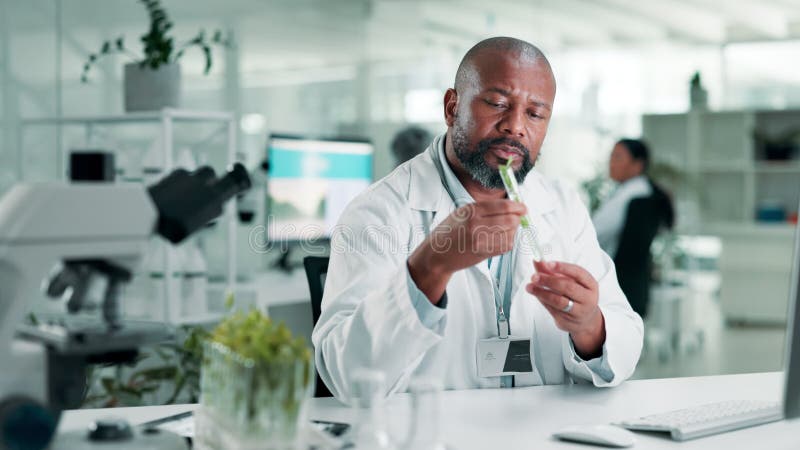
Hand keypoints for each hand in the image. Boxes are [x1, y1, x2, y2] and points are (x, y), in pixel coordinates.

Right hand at [408, 200, 525, 303]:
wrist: (437, 254)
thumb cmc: (449, 232)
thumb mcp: (462, 212)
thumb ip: (484, 209)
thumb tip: (510, 206)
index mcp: (471, 211)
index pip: (503, 206)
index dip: (518, 207)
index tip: (523, 208)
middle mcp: (476, 225)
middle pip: (510, 220)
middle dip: (518, 218)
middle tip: (519, 217)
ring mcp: (480, 241)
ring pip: (510, 234)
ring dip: (514, 230)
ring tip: (509, 228)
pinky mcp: (483, 253)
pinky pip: (505, 246)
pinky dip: (509, 241)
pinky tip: (503, 237)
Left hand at [525, 260, 605, 358]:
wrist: (585, 320)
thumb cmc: (576, 295)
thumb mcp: (570, 281)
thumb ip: (552, 271)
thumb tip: (537, 260)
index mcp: (591, 285)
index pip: (578, 273)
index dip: (563, 267)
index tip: (548, 264)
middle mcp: (588, 298)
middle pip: (567, 287)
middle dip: (549, 281)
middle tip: (535, 276)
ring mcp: (579, 311)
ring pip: (558, 301)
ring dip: (541, 293)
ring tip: (530, 287)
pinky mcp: (567, 321)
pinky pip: (552, 310)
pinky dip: (542, 300)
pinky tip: (536, 294)